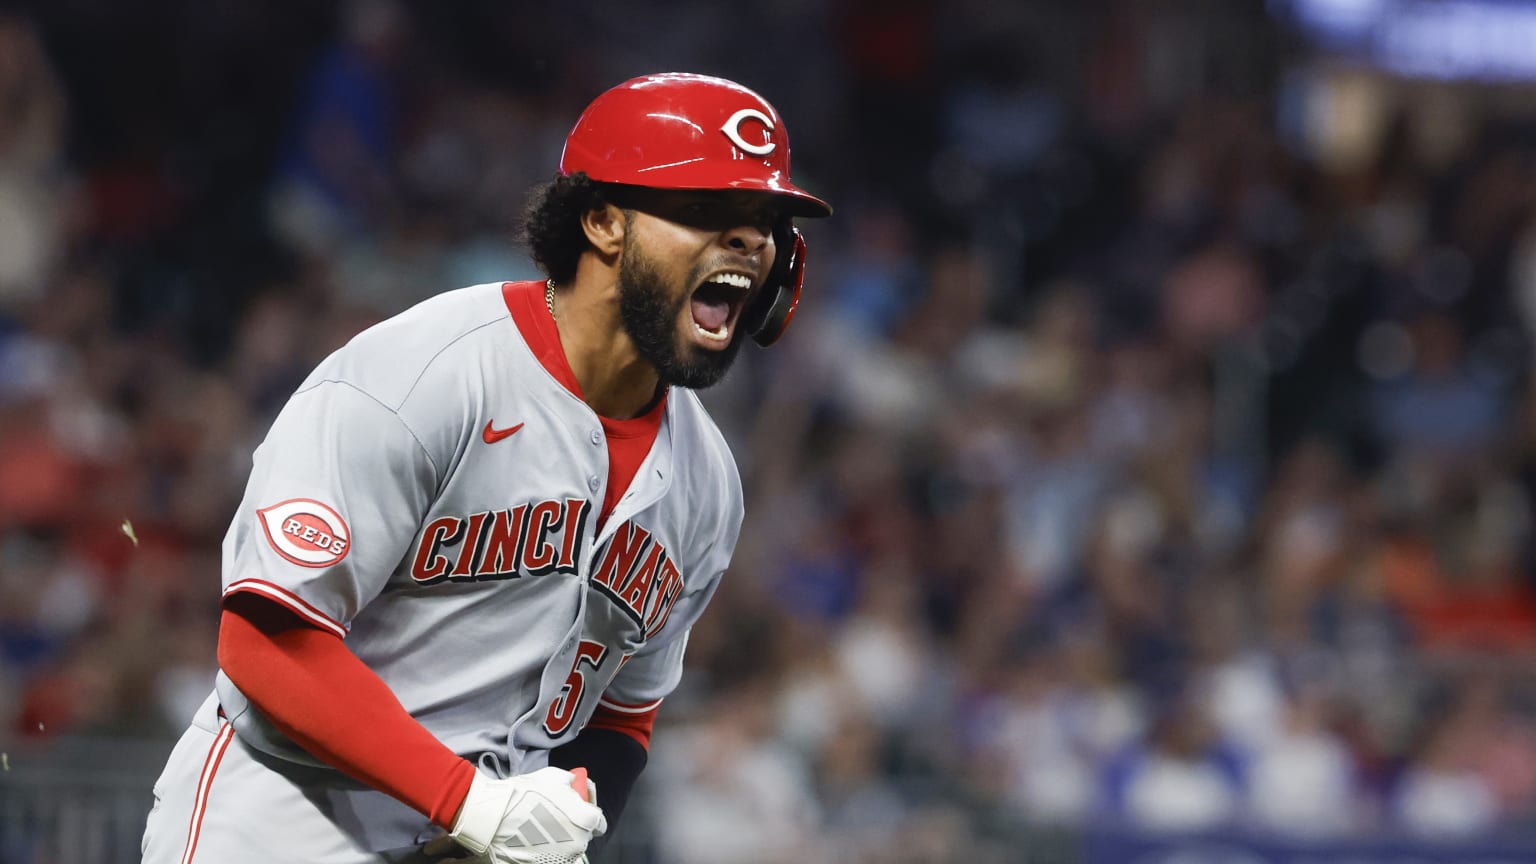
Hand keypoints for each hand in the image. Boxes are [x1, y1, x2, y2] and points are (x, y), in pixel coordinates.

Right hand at [447, 767, 605, 863]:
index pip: (599, 823)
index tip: (578, 812)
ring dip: (559, 842)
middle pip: (582, 838)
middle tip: (553, 818)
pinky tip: (530, 840)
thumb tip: (579, 787)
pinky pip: (549, 859)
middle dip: (572, 828)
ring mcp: (560, 859)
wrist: (494, 814)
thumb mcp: (556, 776)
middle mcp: (578, 844)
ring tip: (538, 829)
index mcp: (586, 821)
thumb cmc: (525, 793)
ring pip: (566, 851)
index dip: (589, 815)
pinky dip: (543, 852)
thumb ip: (574, 784)